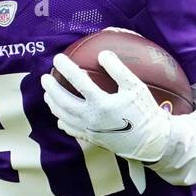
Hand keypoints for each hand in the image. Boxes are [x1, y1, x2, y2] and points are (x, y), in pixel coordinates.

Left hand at [41, 50, 171, 163]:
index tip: (58, 58)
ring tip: (47, 94)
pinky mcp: (91, 139)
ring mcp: (89, 130)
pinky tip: (60, 117)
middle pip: (62, 101)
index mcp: (101, 103)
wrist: (150, 142)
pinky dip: (62, 122)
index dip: (66, 68)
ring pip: (62, 116)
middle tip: (45, 77)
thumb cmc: (145, 112)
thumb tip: (102, 54)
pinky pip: (70, 130)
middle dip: (50, 88)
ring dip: (52, 104)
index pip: (77, 81)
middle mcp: (90, 118)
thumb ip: (118, 69)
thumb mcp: (136, 87)